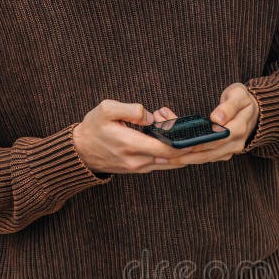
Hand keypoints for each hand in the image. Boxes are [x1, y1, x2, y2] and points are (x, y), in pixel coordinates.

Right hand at [72, 99, 193, 173]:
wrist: (80, 152)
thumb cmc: (93, 128)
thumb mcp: (107, 109)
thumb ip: (131, 109)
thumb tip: (151, 117)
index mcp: (130, 144)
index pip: (165, 149)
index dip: (184, 144)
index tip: (197, 137)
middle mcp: (137, 160)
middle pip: (173, 158)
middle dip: (187, 146)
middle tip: (196, 133)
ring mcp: (140, 167)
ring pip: (170, 163)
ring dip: (182, 151)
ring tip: (185, 134)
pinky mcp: (141, 169)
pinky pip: (163, 164)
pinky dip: (173, 154)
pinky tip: (176, 141)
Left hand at [153, 83, 258, 165]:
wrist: (254, 110)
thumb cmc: (243, 99)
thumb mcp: (239, 95)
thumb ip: (228, 106)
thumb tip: (216, 118)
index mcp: (239, 129)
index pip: (216, 139)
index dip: (197, 143)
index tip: (180, 144)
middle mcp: (235, 144)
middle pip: (208, 153)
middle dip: (185, 155)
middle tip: (164, 155)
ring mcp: (230, 151)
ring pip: (206, 158)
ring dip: (185, 159)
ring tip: (165, 158)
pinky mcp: (224, 153)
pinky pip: (206, 158)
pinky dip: (191, 158)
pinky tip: (175, 157)